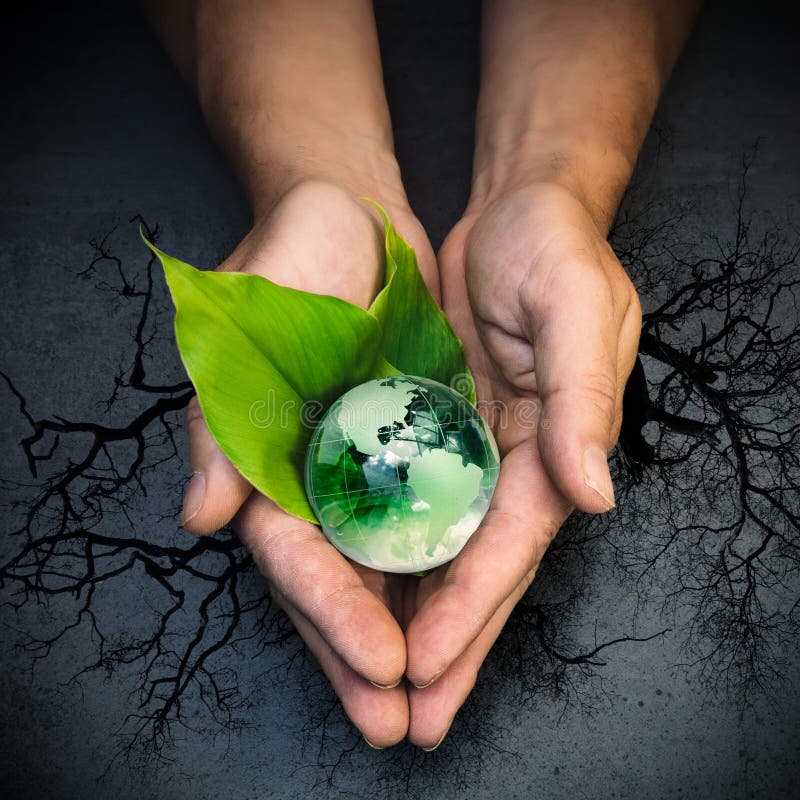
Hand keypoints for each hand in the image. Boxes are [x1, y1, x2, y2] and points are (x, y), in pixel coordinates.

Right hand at [180, 179, 437, 747]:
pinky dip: (443, 568)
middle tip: (401, 726)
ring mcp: (364, 466)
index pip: (294, 556)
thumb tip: (201, 518)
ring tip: (436, 702)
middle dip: (364, 655)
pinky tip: (466, 618)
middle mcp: (313, 476)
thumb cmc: (287, 258)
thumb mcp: (241, 325)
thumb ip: (219, 424)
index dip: (332, 613)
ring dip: (410, 631)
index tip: (381, 665)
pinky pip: (428, 519)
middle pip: (337, 582)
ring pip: (384, 566)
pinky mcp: (411, 446)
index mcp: (263, 462)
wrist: (347, 216)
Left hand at [402, 181, 640, 746]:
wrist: (517, 214)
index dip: (471, 608)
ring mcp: (470, 450)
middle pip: (477, 568)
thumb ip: (584, 396)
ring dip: (414, 618)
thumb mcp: (577, 307)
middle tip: (407, 721)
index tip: (428, 666)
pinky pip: (410, 503)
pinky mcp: (433, 429)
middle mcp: (512, 463)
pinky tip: (365, 595)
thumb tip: (593, 492)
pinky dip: (391, 554)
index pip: (509, 545)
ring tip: (381, 687)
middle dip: (448, 646)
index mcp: (553, 447)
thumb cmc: (556, 250)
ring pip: (440, 550)